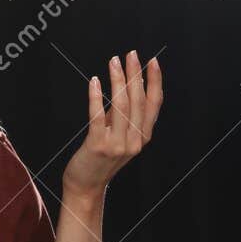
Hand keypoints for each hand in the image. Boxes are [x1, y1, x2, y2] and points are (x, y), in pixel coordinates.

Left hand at [65, 50, 161, 198]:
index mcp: (143, 136)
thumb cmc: (100, 160)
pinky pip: (98, 116)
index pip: (154, 104)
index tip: (153, 61)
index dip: (155, 81)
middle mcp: (135, 140)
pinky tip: (94, 81)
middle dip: (136, 74)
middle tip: (132, 54)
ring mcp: (117, 144)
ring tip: (114, 61)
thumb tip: (122, 88)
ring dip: (118, 80)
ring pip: (122, 106)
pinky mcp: (98, 145)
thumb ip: (122, 117)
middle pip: (139, 101)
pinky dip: (96, 97)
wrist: (86, 187)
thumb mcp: (118, 137)